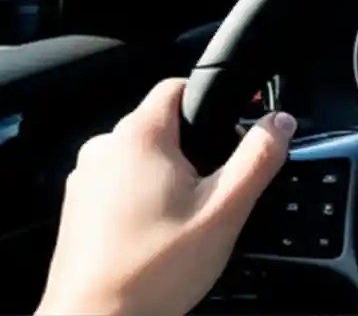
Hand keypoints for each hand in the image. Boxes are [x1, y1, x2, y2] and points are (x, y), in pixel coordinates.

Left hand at [37, 78, 296, 314]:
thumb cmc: (152, 271)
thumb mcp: (224, 211)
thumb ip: (257, 159)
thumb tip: (279, 124)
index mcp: (139, 136)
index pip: (178, 86)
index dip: (212, 100)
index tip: (232, 126)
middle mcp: (104, 149)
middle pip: (163, 126)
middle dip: (194, 150)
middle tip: (213, 192)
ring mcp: (85, 179)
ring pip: (141, 159)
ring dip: (167, 179)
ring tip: (184, 221)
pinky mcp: (78, 208)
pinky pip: (120, 186)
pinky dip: (141, 201)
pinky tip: (157, 235)